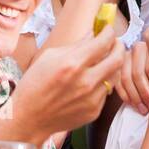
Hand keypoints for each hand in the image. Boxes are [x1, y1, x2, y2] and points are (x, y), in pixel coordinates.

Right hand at [7, 28, 125, 141]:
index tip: (107, 30)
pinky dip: (102, 82)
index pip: (103, 42)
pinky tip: (91, 81)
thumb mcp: (49, 57)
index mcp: (72, 64)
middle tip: (114, 43)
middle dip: (119, 46)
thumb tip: (93, 34)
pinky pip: (106, 91)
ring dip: (112, 64)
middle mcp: (86, 81)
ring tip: (105, 60)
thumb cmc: (34, 84)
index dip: (109, 32)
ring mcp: (92, 98)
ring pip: (115, 75)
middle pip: (117, 58)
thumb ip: (75, 45)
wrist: (29, 118)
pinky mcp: (94, 111)